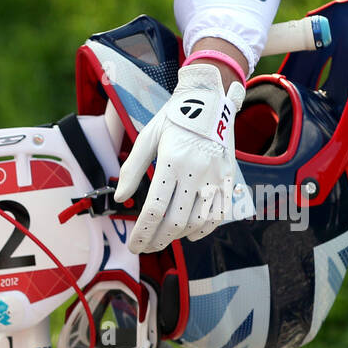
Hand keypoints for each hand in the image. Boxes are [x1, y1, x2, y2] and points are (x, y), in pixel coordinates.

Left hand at [113, 63, 246, 251]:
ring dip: (177, 236)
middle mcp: (195, 171)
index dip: (142, 232)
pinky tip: (188, 234)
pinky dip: (203, 230)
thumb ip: (132, 169)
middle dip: (157, 240)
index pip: (154, 208)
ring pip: (197, 222)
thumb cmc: (174, 118)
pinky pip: (218, 215)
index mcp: (172, 160)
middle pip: (175, 221)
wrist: (210, 99)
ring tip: (162, 238)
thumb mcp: (148, 137)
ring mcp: (215, 176)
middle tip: (145, 247)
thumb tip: (120, 198)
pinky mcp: (228, 178)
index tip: (133, 245)